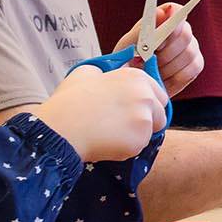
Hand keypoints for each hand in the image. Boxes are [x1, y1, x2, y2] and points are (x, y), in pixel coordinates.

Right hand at [35, 64, 168, 161]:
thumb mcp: (87, 73)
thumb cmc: (70, 102)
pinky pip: (139, 147)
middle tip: (122, 124)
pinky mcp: (140, 139)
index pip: (157, 93)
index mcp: (136, 77)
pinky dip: (126, 148)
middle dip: (147, 120)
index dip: (144, 104)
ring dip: (136, 135)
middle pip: (160, 113)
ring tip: (111, 132)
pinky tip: (107, 142)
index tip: (130, 110)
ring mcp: (145, 118)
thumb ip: (106, 73)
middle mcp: (146, 95)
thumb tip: (108, 75)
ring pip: (151, 131)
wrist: (62, 128)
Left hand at [115, 2, 203, 97]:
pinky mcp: (196, 64)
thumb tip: (160, 13)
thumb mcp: (128, 46)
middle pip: (185, 34)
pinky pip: (192, 69)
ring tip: (153, 71)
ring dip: (168, 67)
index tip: (158, 43)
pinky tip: (163, 79)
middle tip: (150, 62)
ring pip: (189, 54)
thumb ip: (142, 30)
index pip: (177, 10)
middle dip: (166, 52)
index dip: (171, 24)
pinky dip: (175, 77)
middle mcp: (181, 29)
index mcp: (163, 19)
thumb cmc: (128, 60)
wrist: (134, 83)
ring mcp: (191, 46)